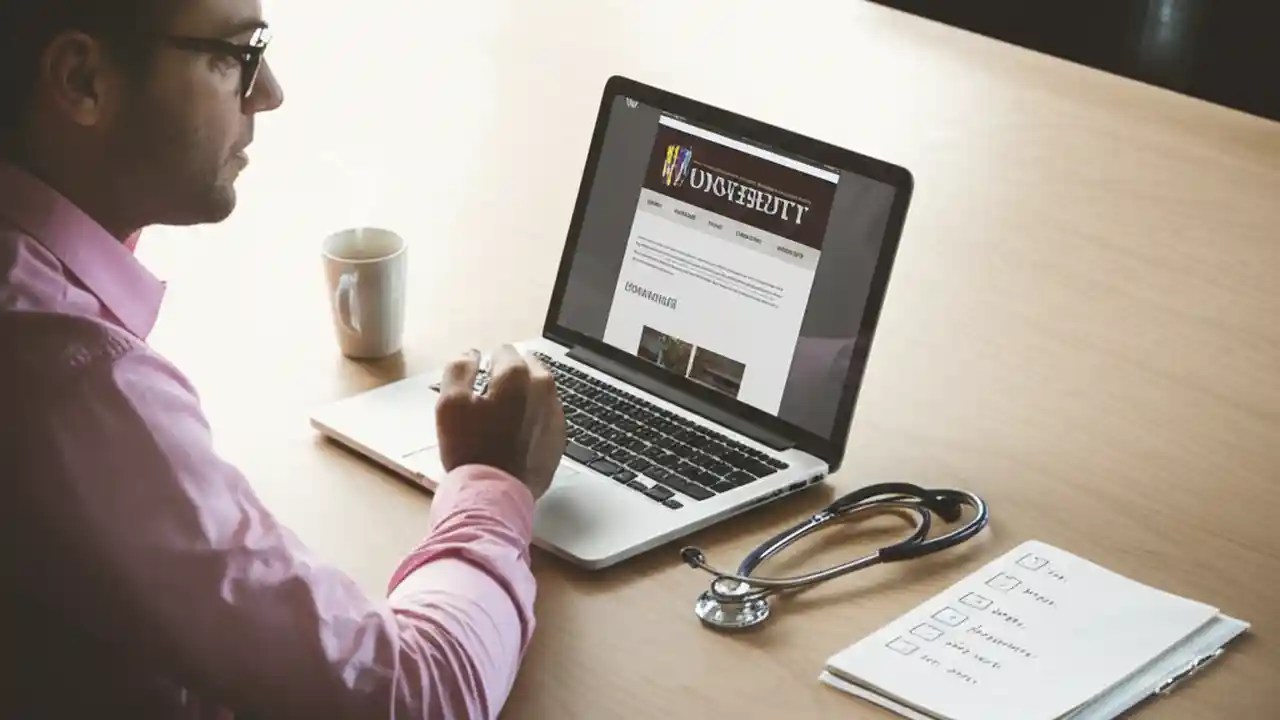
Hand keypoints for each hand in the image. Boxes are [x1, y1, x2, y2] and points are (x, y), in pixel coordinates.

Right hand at [435, 345, 565, 499]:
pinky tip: (518, 432)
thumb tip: (472, 354)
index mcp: (516, 375)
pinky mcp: (560, 435)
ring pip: (540, 390)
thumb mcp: (449, 404)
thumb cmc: (469, 448)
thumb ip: (459, 370)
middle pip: (527, 367)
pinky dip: (534, 416)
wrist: (495, 492)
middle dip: (511, 376)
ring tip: (504, 416)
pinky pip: (546, 414)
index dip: (488, 364)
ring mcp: (555, 412)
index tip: (479, 380)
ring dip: (524, 395)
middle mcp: (543, 388)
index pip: (504, 352)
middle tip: (491, 397)